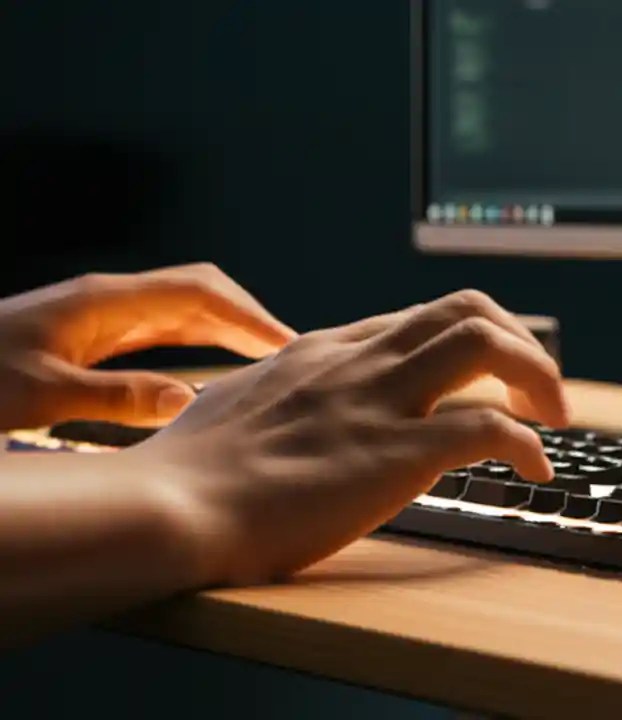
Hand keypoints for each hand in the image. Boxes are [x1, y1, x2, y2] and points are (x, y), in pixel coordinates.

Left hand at [0, 263, 295, 430]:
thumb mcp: (37, 397)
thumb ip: (114, 397)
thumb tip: (188, 399)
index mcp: (102, 301)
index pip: (198, 294)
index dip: (249, 317)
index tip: (288, 346)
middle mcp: (108, 301)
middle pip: (199, 294)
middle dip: (249, 317)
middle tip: (294, 354)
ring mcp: (100, 317)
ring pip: (184, 313)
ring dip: (229, 332)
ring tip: (270, 364)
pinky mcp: (92, 339)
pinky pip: (163, 334)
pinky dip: (201, 346)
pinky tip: (217, 373)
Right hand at [128, 290, 570, 585]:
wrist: (170, 506)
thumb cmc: (187, 471)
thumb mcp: (235, 403)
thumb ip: (277, 391)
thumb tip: (283, 398)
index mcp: (323, 350)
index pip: (419, 316)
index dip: (471, 339)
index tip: (493, 375)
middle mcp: (359, 361)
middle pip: (466, 308)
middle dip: (520, 340)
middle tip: (541, 389)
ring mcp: (379, 402)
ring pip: (487, 344)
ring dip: (538, 374)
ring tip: (555, 418)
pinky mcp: (396, 453)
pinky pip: (491, 428)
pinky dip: (529, 446)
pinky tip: (536, 471)